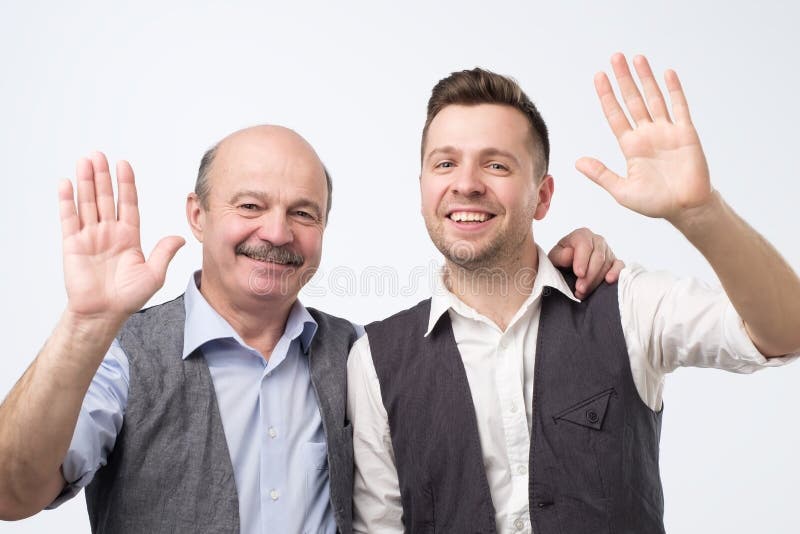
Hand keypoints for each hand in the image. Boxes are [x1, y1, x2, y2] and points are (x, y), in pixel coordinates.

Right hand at [59, 152, 184, 321]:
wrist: (104, 313)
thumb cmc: (129, 298)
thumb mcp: (154, 274)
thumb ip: (164, 253)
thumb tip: (179, 237)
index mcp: (129, 236)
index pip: (127, 203)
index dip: (125, 184)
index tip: (124, 164)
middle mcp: (109, 232)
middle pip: (105, 197)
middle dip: (102, 176)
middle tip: (99, 154)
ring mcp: (90, 236)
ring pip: (87, 202)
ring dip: (85, 181)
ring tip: (85, 160)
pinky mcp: (73, 244)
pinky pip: (69, 218)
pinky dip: (67, 200)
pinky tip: (66, 183)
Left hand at [547, 227, 624, 298]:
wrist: (568, 268)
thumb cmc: (561, 261)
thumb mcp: (554, 258)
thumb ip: (560, 256)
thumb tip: (569, 254)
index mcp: (581, 235)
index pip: (585, 245)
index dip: (582, 260)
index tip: (578, 274)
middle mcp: (597, 240)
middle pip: (598, 257)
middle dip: (589, 275)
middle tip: (580, 289)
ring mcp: (608, 251)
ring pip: (607, 264)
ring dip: (596, 280)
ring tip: (584, 291)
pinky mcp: (615, 262)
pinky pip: (620, 266)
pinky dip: (616, 273)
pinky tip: (609, 280)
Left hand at [576, 53, 712, 225]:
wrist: (685, 209)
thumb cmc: (655, 203)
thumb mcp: (622, 190)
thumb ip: (601, 174)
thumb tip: (578, 162)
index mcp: (631, 146)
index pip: (615, 115)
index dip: (607, 96)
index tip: (599, 77)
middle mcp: (647, 134)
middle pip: (633, 100)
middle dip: (623, 79)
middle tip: (615, 57)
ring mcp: (667, 132)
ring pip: (654, 98)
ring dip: (645, 78)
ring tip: (637, 58)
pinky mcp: (686, 134)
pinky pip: (679, 108)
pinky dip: (673, 90)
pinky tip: (666, 73)